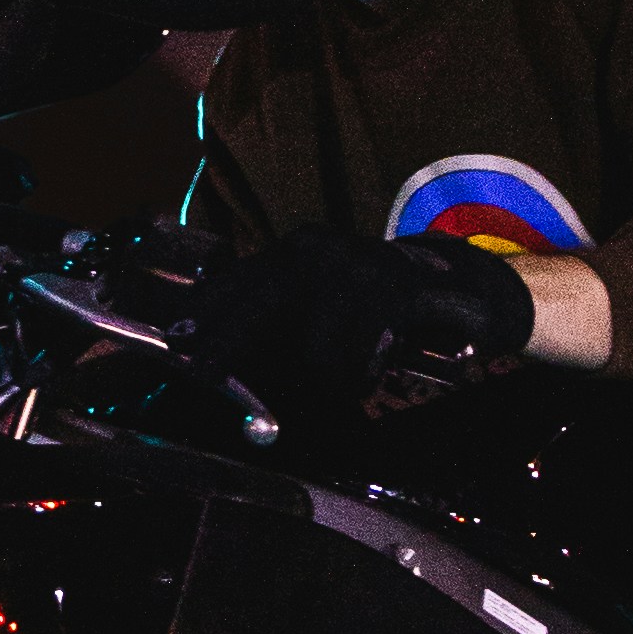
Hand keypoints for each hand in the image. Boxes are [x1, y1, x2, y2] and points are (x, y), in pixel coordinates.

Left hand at [191, 223, 536, 416]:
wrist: (456, 285)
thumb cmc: (377, 305)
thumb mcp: (320, 309)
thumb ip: (276, 329)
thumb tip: (226, 361)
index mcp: (295, 254)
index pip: (238, 281)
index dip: (205, 313)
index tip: (175, 343)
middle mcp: (321, 250)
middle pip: (263, 294)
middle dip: (229, 336)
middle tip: (203, 371)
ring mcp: (360, 263)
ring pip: (316, 331)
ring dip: (323, 370)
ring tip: (342, 383)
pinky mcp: (400, 286)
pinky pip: (363, 340)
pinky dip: (359, 369)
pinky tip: (369, 374)